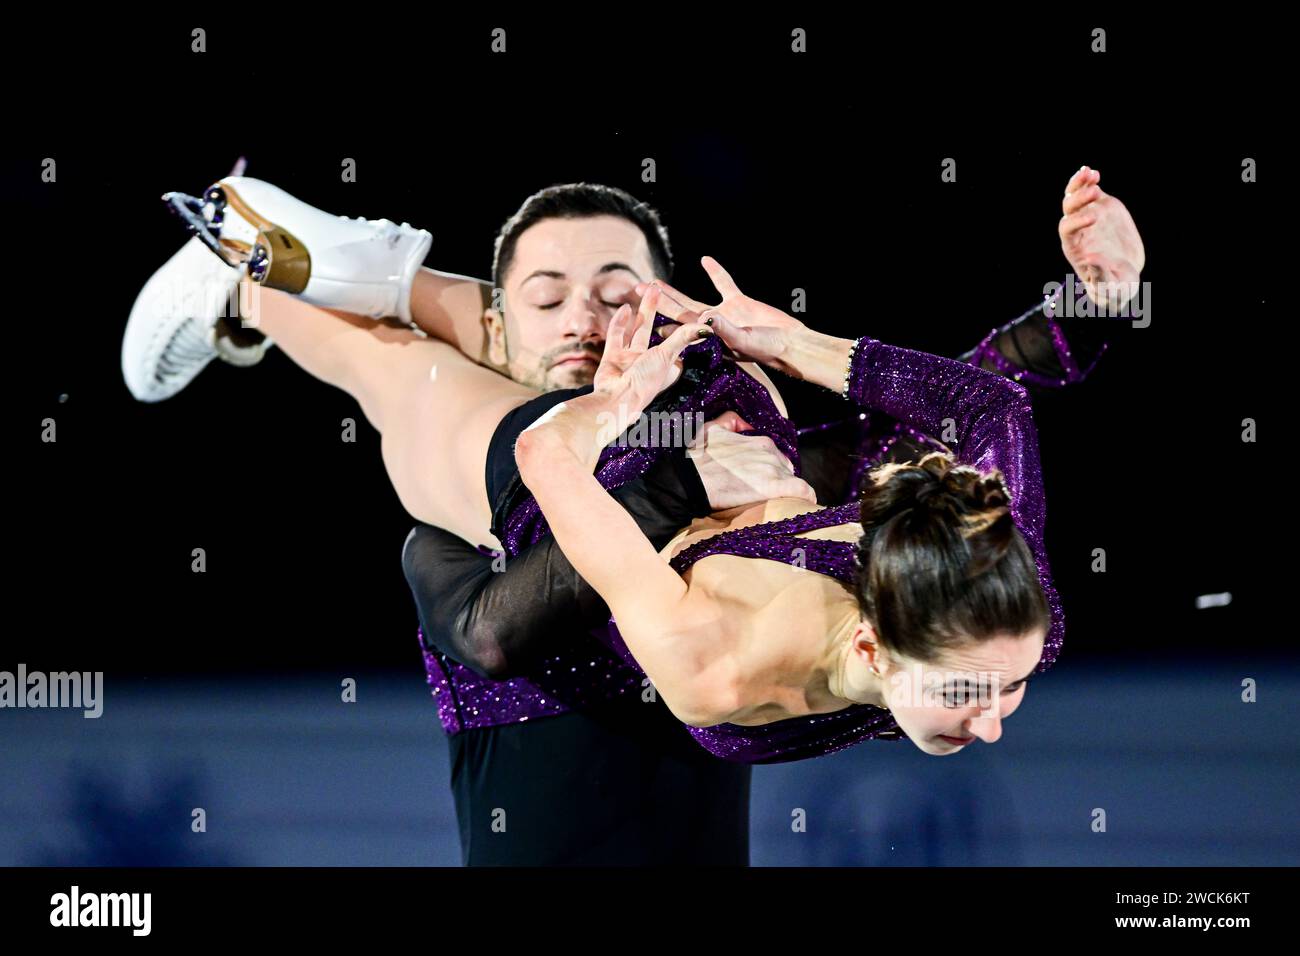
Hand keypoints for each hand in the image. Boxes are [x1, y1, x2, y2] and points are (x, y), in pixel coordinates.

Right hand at [592, 284, 713, 410]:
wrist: (615, 398)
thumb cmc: (645, 382)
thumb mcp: (667, 356)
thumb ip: (683, 339)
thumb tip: (708, 326)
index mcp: (666, 363)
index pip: (676, 338)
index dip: (680, 321)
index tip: (684, 304)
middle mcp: (648, 360)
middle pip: (655, 328)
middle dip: (658, 308)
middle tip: (659, 287)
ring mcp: (630, 357)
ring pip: (637, 329)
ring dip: (642, 310)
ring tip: (647, 290)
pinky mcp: (613, 356)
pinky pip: (617, 335)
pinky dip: (620, 322)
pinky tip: (625, 308)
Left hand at [651, 257, 807, 372]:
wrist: (791, 343)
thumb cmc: (768, 348)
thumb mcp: (743, 340)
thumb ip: (724, 329)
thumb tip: (706, 318)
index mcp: (708, 338)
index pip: (678, 327)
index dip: (658, 321)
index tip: (639, 313)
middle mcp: (711, 327)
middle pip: (678, 311)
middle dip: (658, 301)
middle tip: (636, 289)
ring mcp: (724, 314)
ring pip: (692, 300)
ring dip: (674, 291)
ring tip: (655, 282)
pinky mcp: (739, 302)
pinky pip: (724, 284)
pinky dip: (716, 272)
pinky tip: (705, 260)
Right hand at [688, 411, 816, 508]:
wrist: (690, 480)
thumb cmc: (698, 458)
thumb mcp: (713, 430)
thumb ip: (731, 421)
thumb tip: (746, 426)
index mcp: (760, 442)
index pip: (776, 457)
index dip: (769, 470)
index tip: (760, 481)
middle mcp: (771, 453)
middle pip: (785, 470)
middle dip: (777, 480)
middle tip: (763, 494)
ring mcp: (774, 470)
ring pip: (793, 481)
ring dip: (786, 492)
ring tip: (776, 504)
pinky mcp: (775, 487)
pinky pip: (804, 491)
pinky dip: (806, 498)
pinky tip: (803, 505)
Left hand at [1059, 166, 1144, 309]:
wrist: (1125, 274)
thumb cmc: (1115, 286)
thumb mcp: (1111, 287)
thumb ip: (1100, 276)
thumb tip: (1089, 261)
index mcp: (1075, 247)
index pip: (1067, 230)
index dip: (1076, 221)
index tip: (1093, 218)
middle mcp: (1078, 229)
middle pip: (1069, 210)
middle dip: (1079, 199)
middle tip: (1095, 192)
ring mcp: (1089, 216)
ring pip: (1076, 197)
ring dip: (1081, 184)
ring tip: (1092, 174)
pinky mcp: (1101, 207)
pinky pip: (1090, 191)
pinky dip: (1088, 181)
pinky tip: (1093, 173)